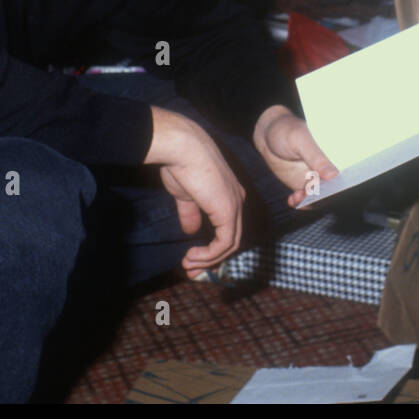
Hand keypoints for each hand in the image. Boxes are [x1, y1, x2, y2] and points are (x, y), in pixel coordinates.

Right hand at [146, 106, 245, 277]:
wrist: (181, 148)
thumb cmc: (181, 164)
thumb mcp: (185, 194)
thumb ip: (190, 213)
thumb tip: (191, 231)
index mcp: (229, 194)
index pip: (227, 227)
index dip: (211, 247)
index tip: (191, 258)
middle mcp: (237, 200)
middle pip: (231, 239)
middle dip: (211, 259)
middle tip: (190, 270)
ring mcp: (235, 205)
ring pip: (230, 244)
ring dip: (208, 259)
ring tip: (188, 265)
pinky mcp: (228, 211)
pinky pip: (225, 242)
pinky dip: (210, 254)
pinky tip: (193, 256)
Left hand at [253, 105, 337, 207]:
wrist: (267, 136)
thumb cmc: (286, 130)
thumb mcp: (299, 140)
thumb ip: (316, 157)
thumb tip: (334, 175)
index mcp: (337, 151)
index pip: (350, 168)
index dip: (346, 179)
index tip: (335, 185)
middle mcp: (331, 166)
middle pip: (337, 186)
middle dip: (327, 194)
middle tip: (312, 192)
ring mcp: (319, 178)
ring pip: (323, 197)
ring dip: (312, 201)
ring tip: (298, 196)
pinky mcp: (306, 186)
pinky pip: (308, 200)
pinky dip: (301, 203)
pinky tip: (292, 199)